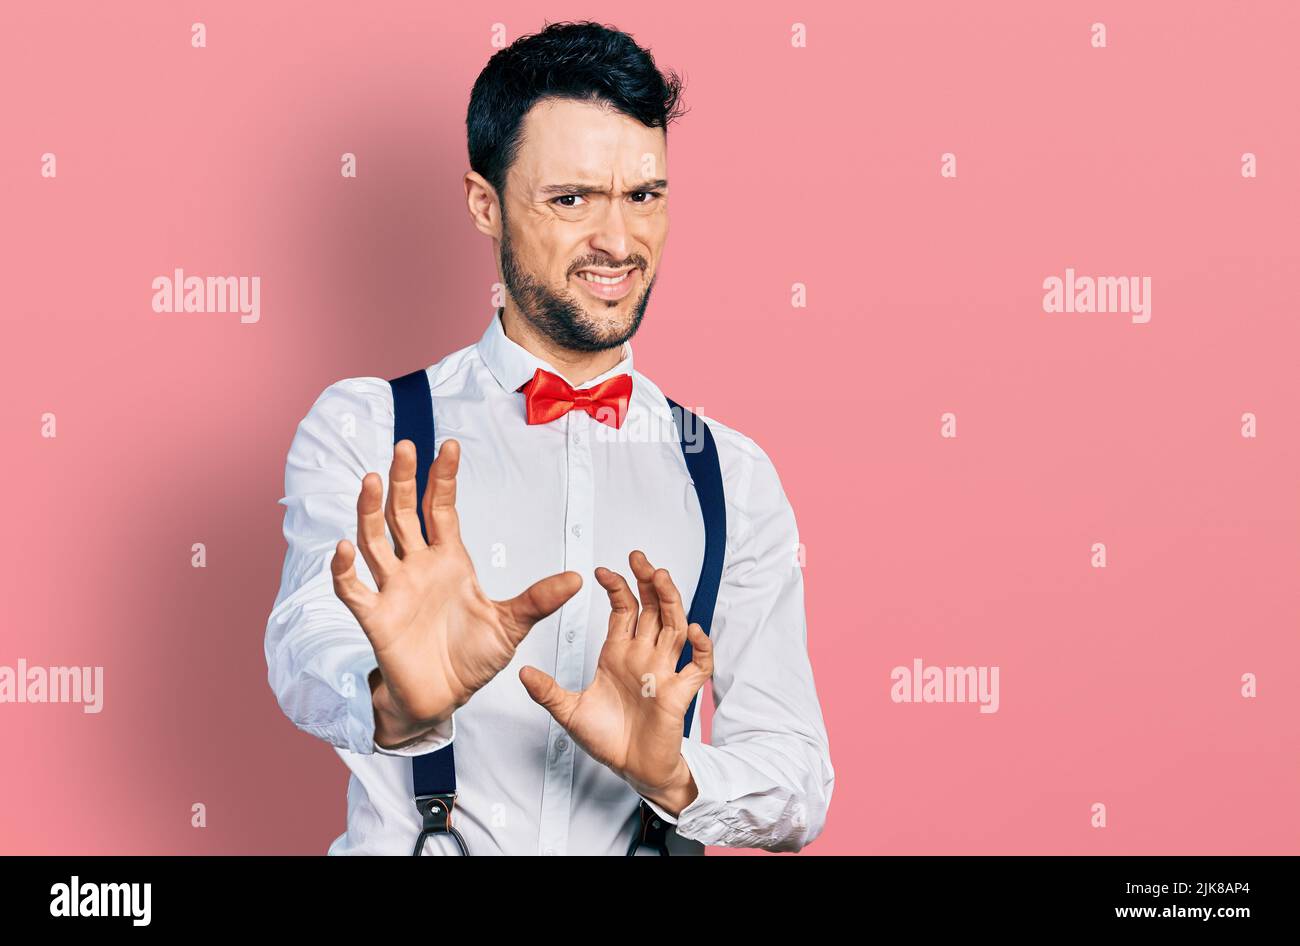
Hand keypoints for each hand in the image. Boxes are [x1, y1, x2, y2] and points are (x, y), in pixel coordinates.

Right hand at [331, 438, 580, 748]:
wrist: (445, 698)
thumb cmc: (473, 658)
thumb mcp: (511, 625)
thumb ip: (538, 600)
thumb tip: (577, 578)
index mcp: (449, 560)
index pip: (441, 509)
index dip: (443, 478)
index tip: (449, 446)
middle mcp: (416, 566)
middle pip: (404, 513)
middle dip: (403, 480)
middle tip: (405, 446)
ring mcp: (393, 589)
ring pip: (375, 540)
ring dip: (370, 511)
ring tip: (372, 480)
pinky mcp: (376, 617)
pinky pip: (353, 589)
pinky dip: (344, 570)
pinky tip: (344, 548)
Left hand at [519, 550, 713, 814]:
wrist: (631, 769)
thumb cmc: (608, 739)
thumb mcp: (570, 712)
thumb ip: (548, 692)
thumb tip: (523, 672)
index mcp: (618, 655)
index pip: (624, 610)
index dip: (617, 588)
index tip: (603, 571)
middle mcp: (643, 657)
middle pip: (653, 609)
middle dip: (648, 582)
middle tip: (640, 559)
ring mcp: (664, 672)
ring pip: (674, 627)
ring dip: (671, 602)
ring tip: (661, 579)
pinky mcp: (679, 694)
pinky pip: (698, 666)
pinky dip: (700, 648)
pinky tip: (693, 631)